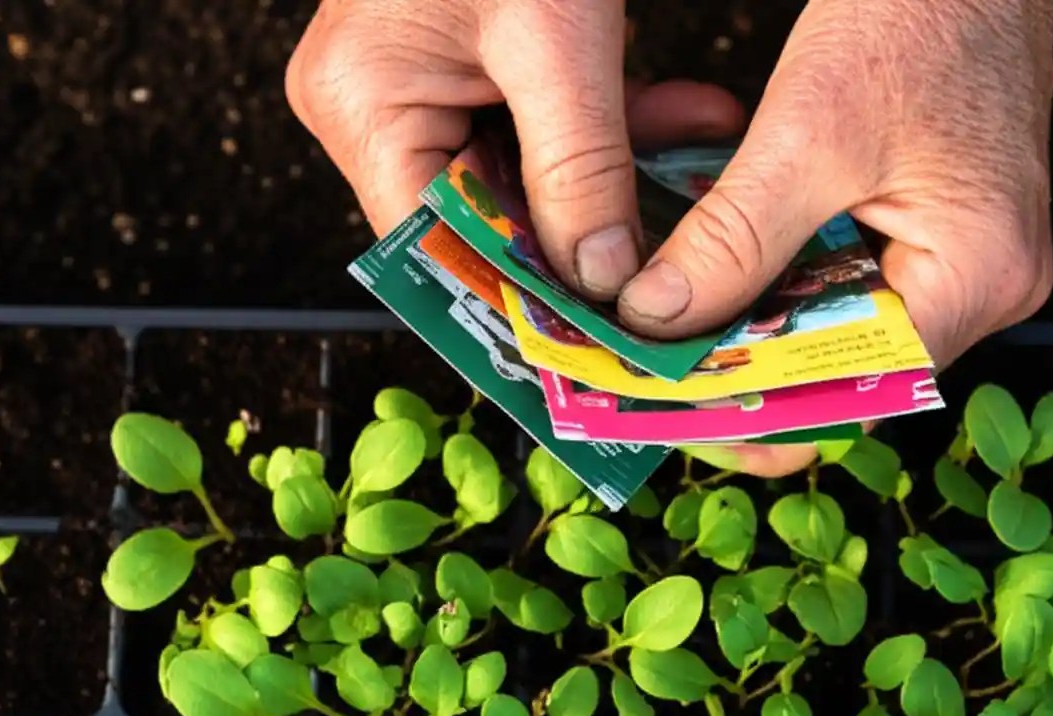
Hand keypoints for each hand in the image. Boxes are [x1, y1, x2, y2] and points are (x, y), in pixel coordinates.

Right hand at [285, 0, 742, 293]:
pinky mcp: (460, 67)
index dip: (512, 298)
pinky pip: (532, 128)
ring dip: (608, 178)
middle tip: (662, 270)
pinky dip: (606, 129)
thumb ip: (581, 168)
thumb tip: (602, 279)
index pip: (431, 245)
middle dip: (578, 236)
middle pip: (475, 218)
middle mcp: (368, 107)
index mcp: (360, 104)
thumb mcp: (558, 40)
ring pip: (516, 178)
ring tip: (692, 171)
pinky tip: (682, 119)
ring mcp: (409, 87)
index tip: (592, 338)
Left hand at [621, 0, 1052, 476]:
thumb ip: (731, 242)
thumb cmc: (915, 20)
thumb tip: (658, 317)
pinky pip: (844, 281)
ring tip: (672, 339)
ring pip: (837, 328)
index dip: (761, 413)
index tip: (677, 413)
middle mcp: (980, 285)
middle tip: (658, 379)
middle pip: (846, 370)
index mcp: (974, 277)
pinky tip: (716, 277)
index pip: (856, 392)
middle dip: (748, 374)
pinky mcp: (930, 228)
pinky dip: (778, 281)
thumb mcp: (807, 137)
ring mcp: (958, 258)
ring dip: (756, 328)